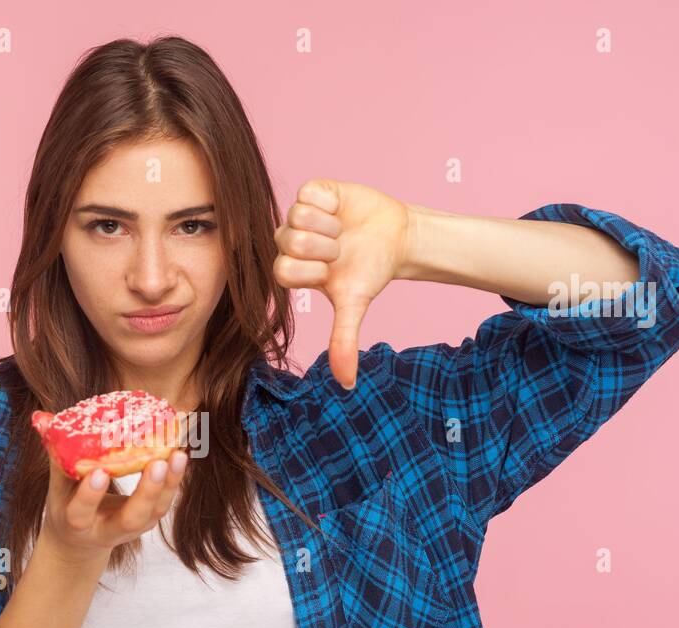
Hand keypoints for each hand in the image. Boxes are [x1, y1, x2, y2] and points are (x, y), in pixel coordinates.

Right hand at [38, 439, 189, 564]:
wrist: (80, 542)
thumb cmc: (67, 505)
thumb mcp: (56, 485)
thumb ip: (55, 453)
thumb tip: (42, 417)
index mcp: (76, 523)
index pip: (81, 513)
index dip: (89, 495)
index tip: (99, 473)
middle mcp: (106, 531)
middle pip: (130, 519)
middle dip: (145, 493)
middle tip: (156, 463)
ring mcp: (131, 529)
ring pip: (154, 513)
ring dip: (168, 484)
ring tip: (178, 454)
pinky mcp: (147, 521)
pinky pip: (165, 503)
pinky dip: (174, 480)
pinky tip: (180, 455)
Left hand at [273, 179, 412, 389]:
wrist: (395, 239)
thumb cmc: (369, 273)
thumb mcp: (355, 304)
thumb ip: (344, 339)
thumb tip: (347, 384)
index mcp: (292, 269)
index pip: (282, 270)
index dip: (312, 270)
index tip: (332, 271)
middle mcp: (290, 242)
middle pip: (289, 242)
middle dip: (324, 248)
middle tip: (340, 250)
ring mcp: (299, 215)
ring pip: (297, 216)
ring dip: (329, 226)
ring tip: (343, 232)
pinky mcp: (314, 192)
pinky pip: (308, 194)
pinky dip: (331, 204)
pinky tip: (341, 212)